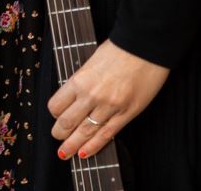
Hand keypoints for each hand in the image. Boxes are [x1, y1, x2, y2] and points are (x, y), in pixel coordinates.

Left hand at [50, 40, 168, 160]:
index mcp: (80, 80)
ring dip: (72, 145)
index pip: (56, 105)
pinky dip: (94, 146)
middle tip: (58, 137)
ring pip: (85, 133)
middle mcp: (91, 96)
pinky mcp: (126, 114)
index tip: (56, 114)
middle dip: (59, 133)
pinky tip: (84, 153)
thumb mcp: (92, 61)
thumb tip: (73, 95)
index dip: (54, 113)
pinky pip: (106, 135)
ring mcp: (109, 107)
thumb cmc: (120, 49)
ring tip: (65, 153)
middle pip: (67, 123)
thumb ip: (82, 80)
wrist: (146, 46)